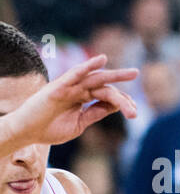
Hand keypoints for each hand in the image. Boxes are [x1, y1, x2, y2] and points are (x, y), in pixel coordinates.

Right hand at [10, 55, 137, 147]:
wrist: (28, 132)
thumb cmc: (50, 129)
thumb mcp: (80, 123)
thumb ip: (96, 113)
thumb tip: (115, 106)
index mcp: (83, 99)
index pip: (107, 96)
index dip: (122, 101)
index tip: (133, 112)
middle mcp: (78, 90)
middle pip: (104, 84)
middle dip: (121, 80)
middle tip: (137, 73)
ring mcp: (69, 87)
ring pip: (95, 78)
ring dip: (114, 74)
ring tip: (132, 72)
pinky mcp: (59, 86)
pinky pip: (76, 74)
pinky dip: (88, 66)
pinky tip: (101, 60)